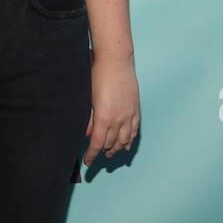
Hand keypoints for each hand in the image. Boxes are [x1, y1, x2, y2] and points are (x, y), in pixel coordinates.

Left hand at [83, 52, 139, 167]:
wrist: (116, 61)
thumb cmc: (98, 75)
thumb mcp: (88, 98)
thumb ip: (88, 119)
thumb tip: (86, 135)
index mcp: (104, 118)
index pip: (97, 144)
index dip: (92, 155)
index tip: (88, 162)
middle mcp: (118, 119)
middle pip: (110, 143)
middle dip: (103, 152)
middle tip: (97, 157)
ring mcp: (129, 114)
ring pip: (124, 139)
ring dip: (117, 149)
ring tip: (111, 154)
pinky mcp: (136, 108)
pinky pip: (134, 129)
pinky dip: (130, 139)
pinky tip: (127, 144)